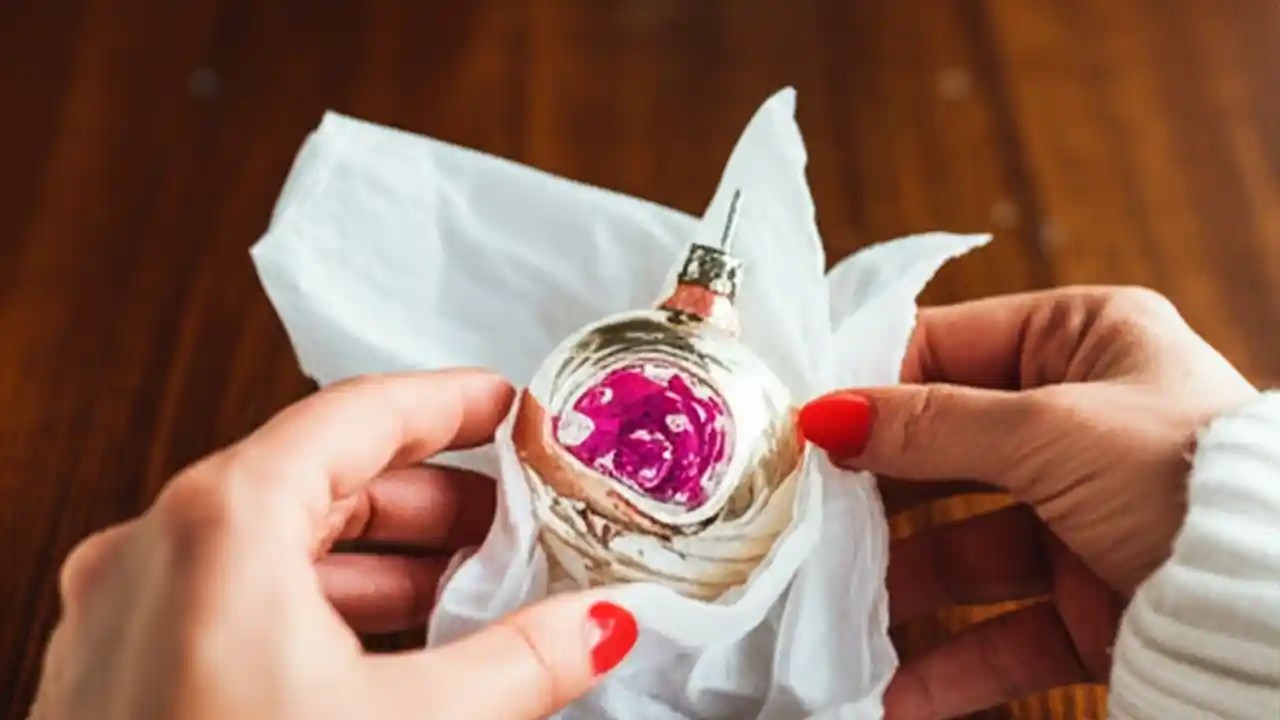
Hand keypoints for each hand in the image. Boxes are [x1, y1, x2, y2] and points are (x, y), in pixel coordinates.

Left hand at [30, 370, 636, 719]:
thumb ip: (521, 661)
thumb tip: (596, 626)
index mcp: (220, 524)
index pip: (356, 416)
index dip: (447, 404)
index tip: (504, 405)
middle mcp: (155, 550)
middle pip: (319, 476)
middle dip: (429, 496)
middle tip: (510, 516)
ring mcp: (128, 611)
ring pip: (276, 541)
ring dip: (380, 557)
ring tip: (465, 586)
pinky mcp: (122, 671)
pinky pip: (234, 597)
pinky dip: (319, 602)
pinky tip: (388, 646)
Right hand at [799, 287, 1256, 718]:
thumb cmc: (1185, 474)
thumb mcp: (1048, 429)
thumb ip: (930, 425)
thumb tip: (824, 416)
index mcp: (1082, 341)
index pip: (944, 349)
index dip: (870, 387)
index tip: (799, 425)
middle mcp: (1077, 422)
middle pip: (942, 455)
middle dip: (872, 497)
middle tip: (799, 519)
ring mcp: (1079, 515)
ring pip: (962, 548)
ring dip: (898, 586)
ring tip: (830, 612)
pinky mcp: (1089, 600)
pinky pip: (1003, 628)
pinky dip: (951, 662)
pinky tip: (896, 693)